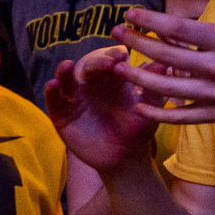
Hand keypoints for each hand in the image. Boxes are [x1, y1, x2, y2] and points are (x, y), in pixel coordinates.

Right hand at [43, 50, 164, 175]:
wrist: (124, 158)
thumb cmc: (138, 129)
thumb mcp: (148, 108)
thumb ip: (153, 87)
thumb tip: (163, 63)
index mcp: (111, 79)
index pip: (109, 62)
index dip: (113, 57)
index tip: (122, 56)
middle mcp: (91, 84)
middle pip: (88, 68)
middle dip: (96, 63)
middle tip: (107, 64)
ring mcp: (74, 98)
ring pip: (66, 79)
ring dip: (64, 71)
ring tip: (67, 66)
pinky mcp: (61, 114)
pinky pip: (54, 100)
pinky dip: (51, 91)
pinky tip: (52, 84)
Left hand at [112, 0, 214, 126]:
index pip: (179, 28)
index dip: (150, 20)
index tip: (129, 12)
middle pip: (166, 56)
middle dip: (136, 43)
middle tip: (115, 33)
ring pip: (167, 88)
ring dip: (138, 77)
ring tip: (118, 66)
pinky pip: (181, 117)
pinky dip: (158, 113)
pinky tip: (140, 104)